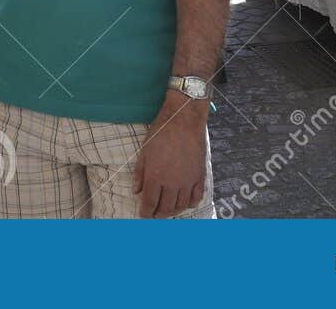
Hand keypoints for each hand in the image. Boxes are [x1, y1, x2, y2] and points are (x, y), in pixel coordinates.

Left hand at [133, 91, 207, 216]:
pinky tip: (186, 203)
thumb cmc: (161, 132)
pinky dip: (191, 204)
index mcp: (156, 177)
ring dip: (174, 211)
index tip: (143, 216)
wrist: (184, 120)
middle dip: (158, 214)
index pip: (150, 203)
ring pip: (182, 205)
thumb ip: (140, 173)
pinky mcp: (200, 176)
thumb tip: (136, 191)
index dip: (146, 212)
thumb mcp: (144, 151)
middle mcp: (173, 183)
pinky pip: (197, 197)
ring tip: (168, 211)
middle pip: (166, 208)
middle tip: (154, 215)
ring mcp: (188, 181)